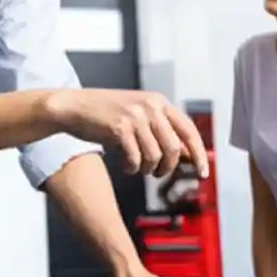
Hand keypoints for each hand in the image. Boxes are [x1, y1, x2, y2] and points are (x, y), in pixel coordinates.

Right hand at [44, 89, 207, 178]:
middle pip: (173, 148)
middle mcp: (150, 106)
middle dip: (168, 168)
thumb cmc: (106, 114)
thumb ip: (162, 131)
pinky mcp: (119, 128)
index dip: (198, 154)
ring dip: (147, 169)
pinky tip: (124, 165)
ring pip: (155, 156)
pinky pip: (135, 159)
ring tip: (138, 168)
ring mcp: (134, 116)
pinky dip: (132, 168)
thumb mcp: (139, 116)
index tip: (203, 173)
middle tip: (157, 174)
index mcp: (159, 101)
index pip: (189, 130)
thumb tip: (188, 156)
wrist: (73, 107)